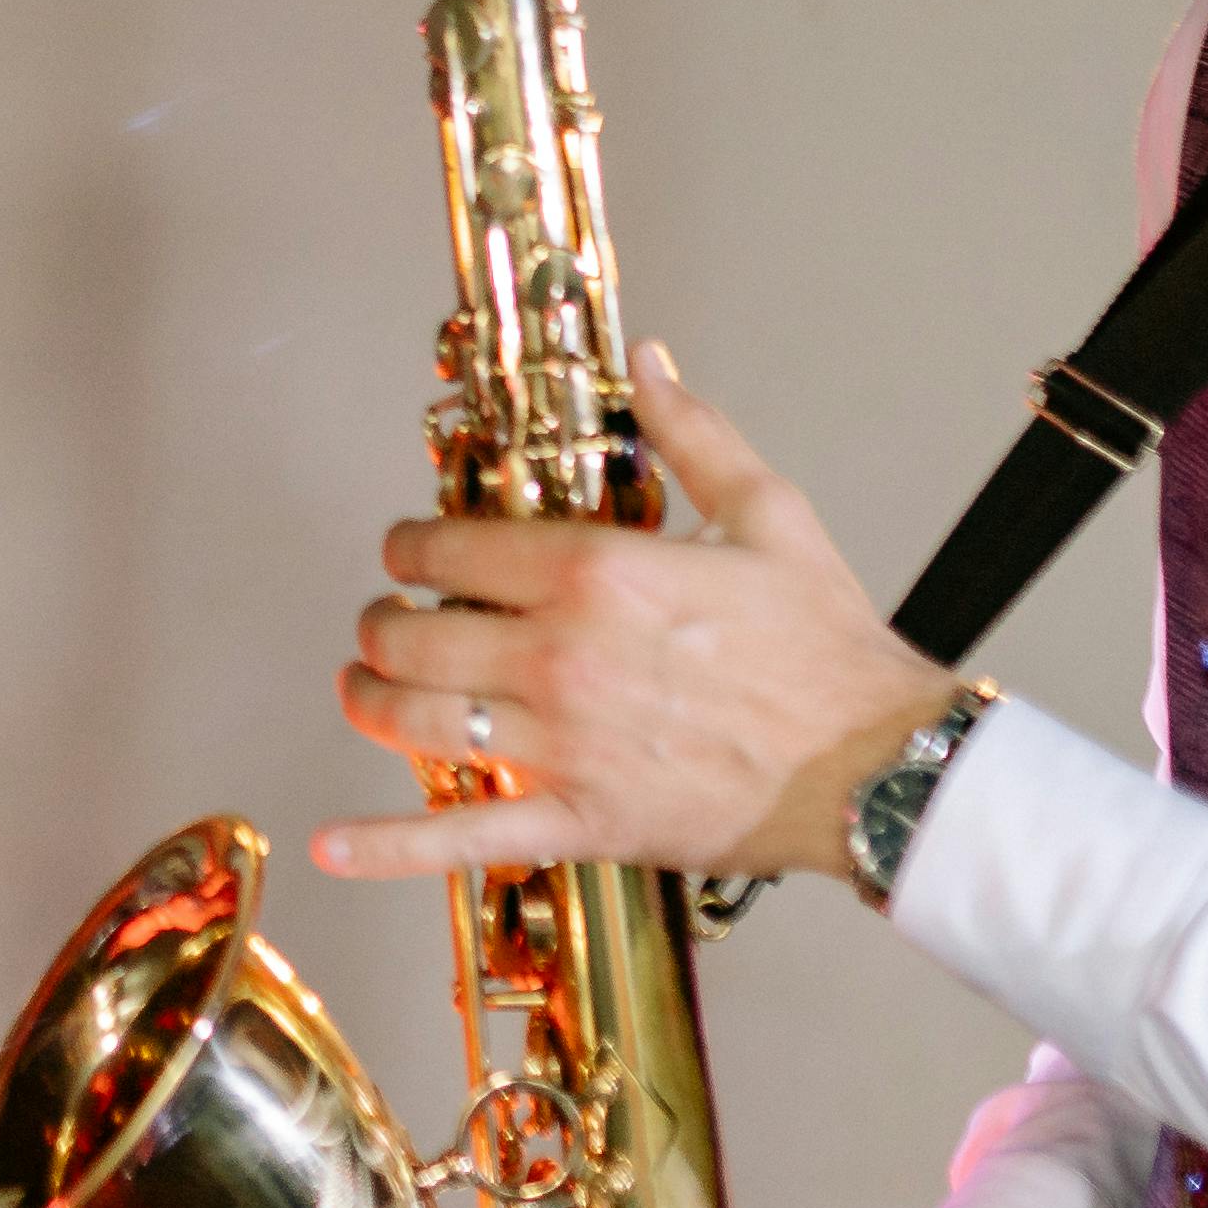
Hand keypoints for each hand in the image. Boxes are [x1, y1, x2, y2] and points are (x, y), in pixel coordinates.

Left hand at [314, 343, 956, 883]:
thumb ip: (690, 431)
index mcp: (599, 573)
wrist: (873, 762)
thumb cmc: (824, 644)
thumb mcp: (765, 510)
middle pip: (417, 634)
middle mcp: (563, 656)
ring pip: (419, 722)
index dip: (409, 547)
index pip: (454, 548)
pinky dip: (388, 845)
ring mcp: (564, 745)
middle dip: (383, 623)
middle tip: (384, 620)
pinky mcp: (580, 822)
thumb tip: (649, 363)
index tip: (406, 550)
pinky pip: (465, 839)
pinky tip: (334, 842)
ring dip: (370, 701)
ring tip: (362, 688)